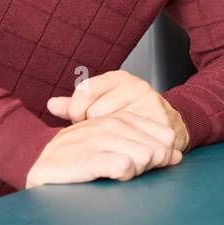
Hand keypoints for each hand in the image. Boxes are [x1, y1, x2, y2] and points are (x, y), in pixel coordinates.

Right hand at [25, 111, 180, 187]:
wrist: (38, 163)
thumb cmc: (79, 157)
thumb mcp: (114, 146)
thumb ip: (145, 147)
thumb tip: (176, 156)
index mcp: (120, 119)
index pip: (164, 135)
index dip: (162, 155)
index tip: (145, 164)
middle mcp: (111, 124)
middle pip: (158, 149)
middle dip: (149, 166)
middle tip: (127, 170)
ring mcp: (100, 139)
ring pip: (144, 157)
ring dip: (134, 172)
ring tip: (115, 174)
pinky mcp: (90, 156)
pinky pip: (124, 167)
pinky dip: (122, 176)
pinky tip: (108, 177)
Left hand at [48, 70, 188, 151]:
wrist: (172, 125)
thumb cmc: (132, 116)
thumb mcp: (103, 104)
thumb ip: (76, 105)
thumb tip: (51, 104)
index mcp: (119, 78)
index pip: (84, 91)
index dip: (76, 112)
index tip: (81, 121)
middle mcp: (135, 86)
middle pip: (95, 111)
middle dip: (93, 127)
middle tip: (102, 133)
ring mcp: (149, 102)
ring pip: (111, 126)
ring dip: (109, 138)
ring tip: (116, 139)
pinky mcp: (159, 120)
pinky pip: (130, 137)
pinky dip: (124, 146)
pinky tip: (126, 145)